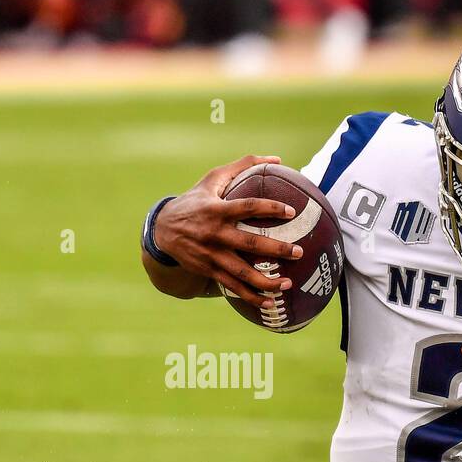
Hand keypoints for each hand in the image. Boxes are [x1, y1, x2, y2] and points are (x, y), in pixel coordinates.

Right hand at [154, 154, 304, 308]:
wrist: (163, 230)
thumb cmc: (195, 200)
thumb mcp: (213, 178)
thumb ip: (244, 165)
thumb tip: (277, 159)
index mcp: (218, 210)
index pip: (248, 207)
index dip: (270, 209)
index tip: (291, 212)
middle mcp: (215, 234)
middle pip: (250, 244)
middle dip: (275, 249)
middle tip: (298, 252)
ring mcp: (211, 255)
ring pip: (242, 272)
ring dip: (265, 281)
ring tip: (287, 284)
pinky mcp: (209, 270)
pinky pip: (232, 286)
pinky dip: (250, 296)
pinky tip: (269, 302)